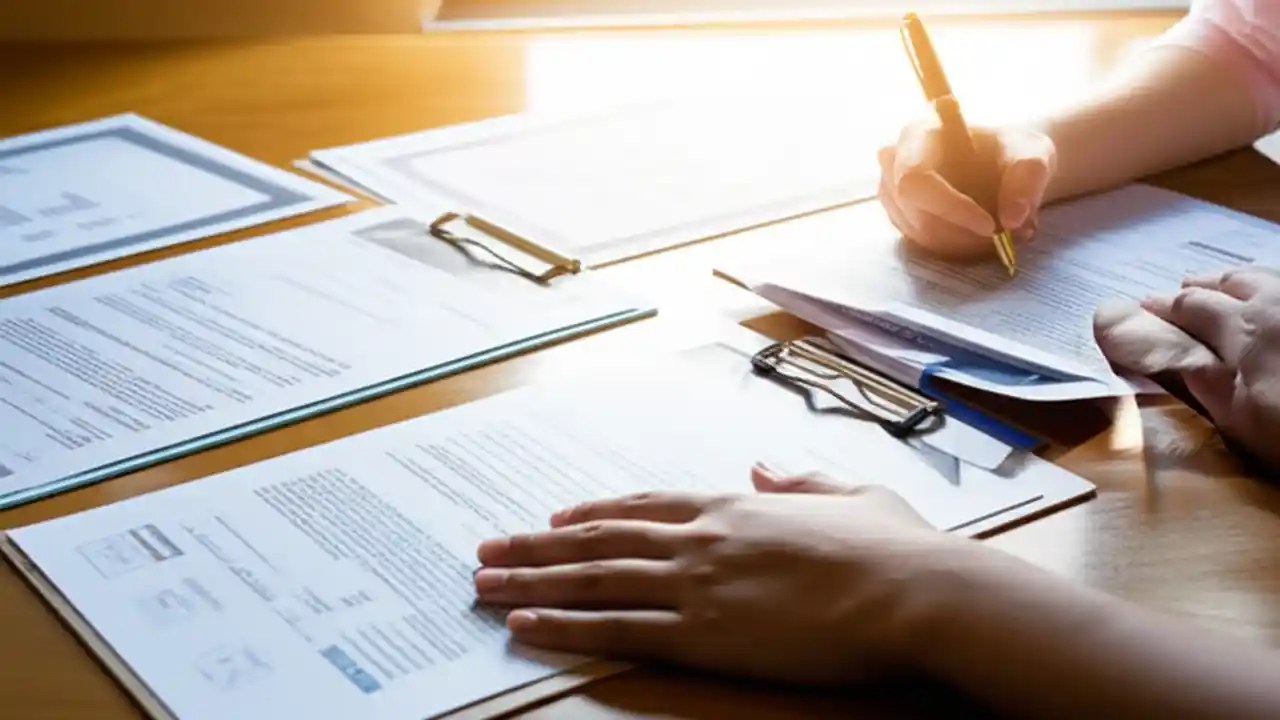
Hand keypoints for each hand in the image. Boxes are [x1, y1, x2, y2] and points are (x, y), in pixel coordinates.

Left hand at [474, 465, 976, 684]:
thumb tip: (764, 467)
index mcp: (735, 506)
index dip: (594, 511)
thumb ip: (800, 480)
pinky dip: (563, 623)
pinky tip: (525, 623)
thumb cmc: (894, 550)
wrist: (910, 591)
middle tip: (488, 547)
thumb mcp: (853, 495)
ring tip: (483, 584)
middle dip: (537, 544)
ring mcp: (695, 583)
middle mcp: (701, 538)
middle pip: (601, 538)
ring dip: (531, 580)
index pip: (646, 504)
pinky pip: (615, 627)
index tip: (556, 517)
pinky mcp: (700, 632)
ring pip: (593, 578)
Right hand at [878, 120, 1056, 258]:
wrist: (1006, 163)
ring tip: (1001, 232)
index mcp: (919, 133)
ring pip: (920, 233)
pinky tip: (982, 236)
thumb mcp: (1034, 154)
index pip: (916, 179)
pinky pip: (923, 242)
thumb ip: (1028, 179)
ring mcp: (891, 191)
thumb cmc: (1014, 151)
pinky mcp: (900, 215)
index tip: (990, 227)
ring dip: (964, 243)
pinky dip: (957, 248)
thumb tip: (1012, 219)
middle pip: (916, 213)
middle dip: (963, 233)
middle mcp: (895, 162)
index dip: (949, 208)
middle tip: (1005, 236)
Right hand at [1107, 267, 1279, 471]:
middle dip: (1202, 284)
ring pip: (1270, 276)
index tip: (1142, 307)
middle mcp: (1277, 301)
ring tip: (1229, 286)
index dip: (1163, 307)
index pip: (1190, 306)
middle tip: (1183, 290)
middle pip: (1232, 280)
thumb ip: (1195, 373)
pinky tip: (1275, 301)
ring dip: (1241, 279)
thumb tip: (1148, 341)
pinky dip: (1275, 288)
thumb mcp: (1239, 414)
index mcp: (1243, 324)